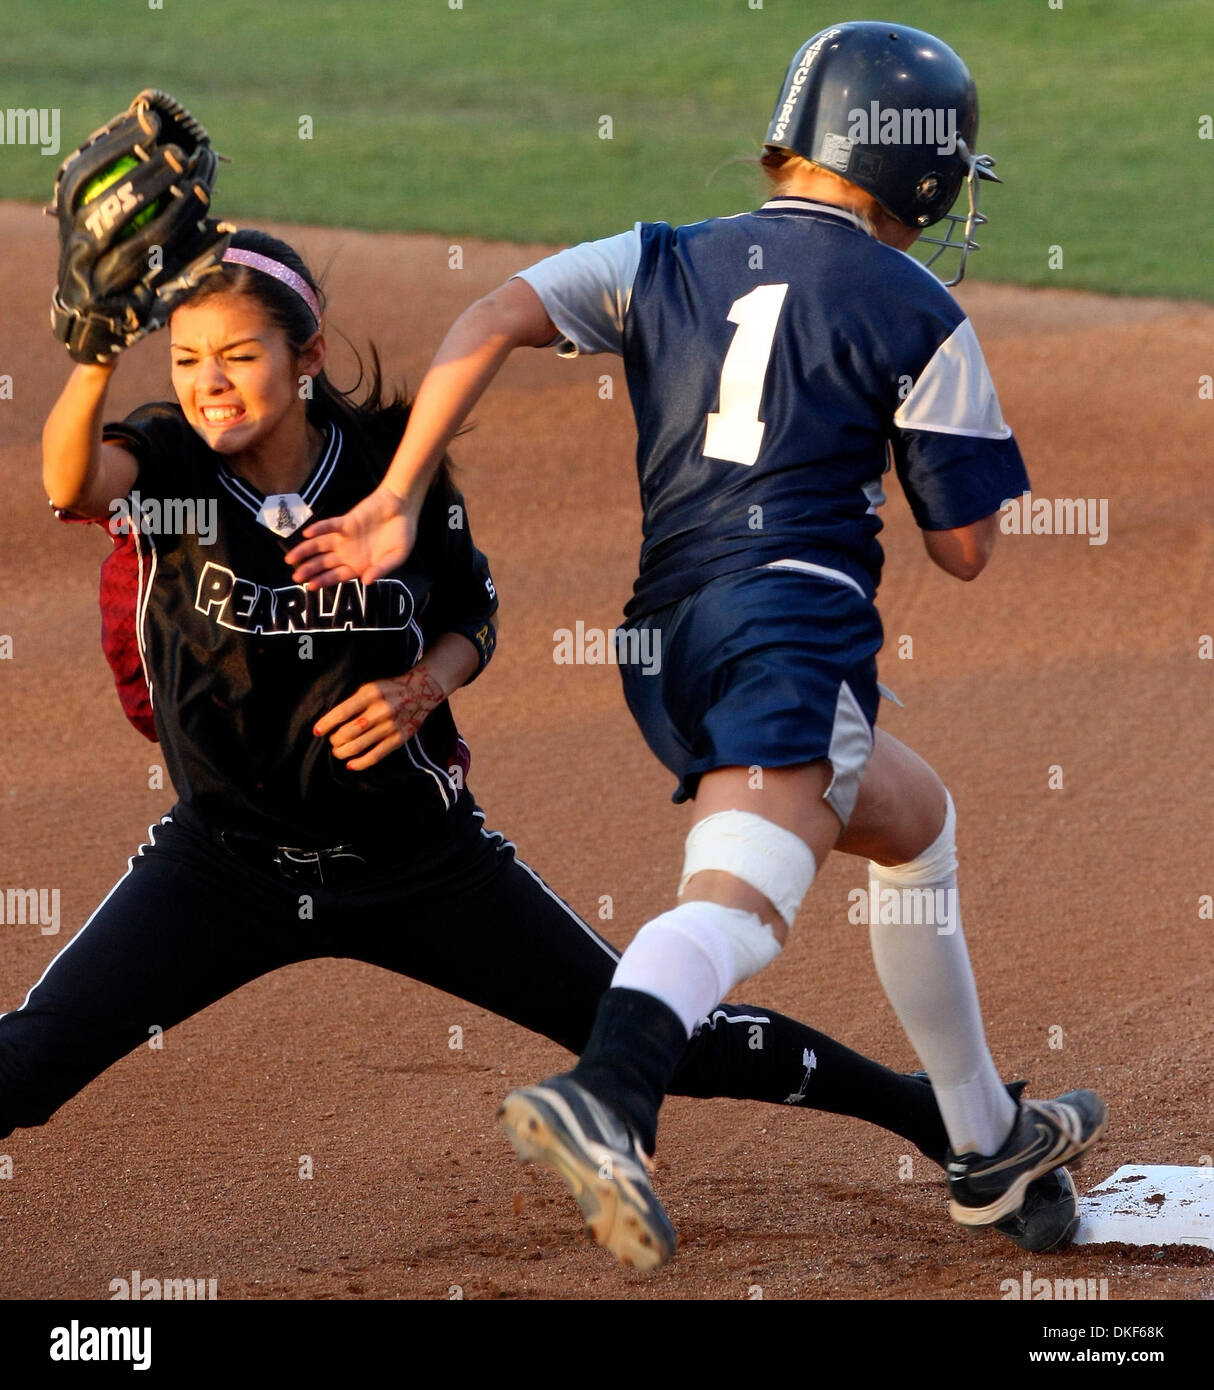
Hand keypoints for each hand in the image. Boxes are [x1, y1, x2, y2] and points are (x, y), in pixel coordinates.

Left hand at [286, 483, 417, 587]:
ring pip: (320, 545)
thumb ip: (383, 569)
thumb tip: (367, 582)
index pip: (337, 576)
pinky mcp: (346, 522)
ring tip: (290, 558)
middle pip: (324, 563)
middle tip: (295, 577)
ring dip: (305, 551)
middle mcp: (349, 552)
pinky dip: (319, 529)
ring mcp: (346, 537)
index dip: (323, 581)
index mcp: (360, 565)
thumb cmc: (403, 534)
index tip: (310, 587)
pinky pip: (330, 526)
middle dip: (309, 570)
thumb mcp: (398, 556)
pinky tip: (307, 534)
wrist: (404, 508)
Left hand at [313, 666, 446, 770]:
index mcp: (370, 694)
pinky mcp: (400, 738)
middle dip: (335, 740)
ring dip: (343, 752)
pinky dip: (360, 763)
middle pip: (348, 732)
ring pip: (358, 746)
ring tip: (338, 752)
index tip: (317, 731)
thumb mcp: (371, 687)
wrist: (423, 691)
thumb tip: (332, 723)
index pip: (342, 712)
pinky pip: (376, 756)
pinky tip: (351, 765)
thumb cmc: (389, 689)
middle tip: (332, 741)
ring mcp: (391, 726)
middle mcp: (380, 710)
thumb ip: (354, 702)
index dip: (326, 724)